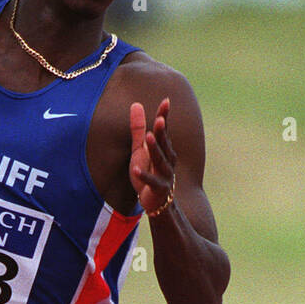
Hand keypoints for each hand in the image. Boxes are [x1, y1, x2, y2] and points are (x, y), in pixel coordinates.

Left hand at [129, 97, 175, 214]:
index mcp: (164, 149)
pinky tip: (136, 169)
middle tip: (159, 119)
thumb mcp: (139, 149)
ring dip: (155, 149)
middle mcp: (168, 159)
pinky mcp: (159, 189)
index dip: (164, 116)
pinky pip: (151, 181)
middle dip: (162, 131)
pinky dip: (144, 176)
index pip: (164, 130)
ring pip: (160, 160)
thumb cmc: (148, 172)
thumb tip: (136, 104)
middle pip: (164, 143)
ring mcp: (165, 174)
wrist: (156, 202)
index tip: (166, 101)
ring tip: (148, 137)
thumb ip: (137, 129)